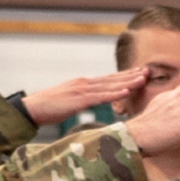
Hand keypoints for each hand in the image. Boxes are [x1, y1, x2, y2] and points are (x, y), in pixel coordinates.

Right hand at [19, 68, 155, 125]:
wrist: (31, 109)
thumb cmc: (48, 108)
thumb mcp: (69, 103)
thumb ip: (82, 101)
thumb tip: (91, 103)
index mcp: (83, 84)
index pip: (108, 79)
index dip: (125, 76)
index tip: (139, 72)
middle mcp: (84, 83)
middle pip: (112, 79)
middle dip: (131, 75)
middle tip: (148, 71)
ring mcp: (81, 90)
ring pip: (110, 86)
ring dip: (128, 82)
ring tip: (143, 79)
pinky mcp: (78, 99)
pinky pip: (100, 97)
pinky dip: (115, 94)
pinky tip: (127, 92)